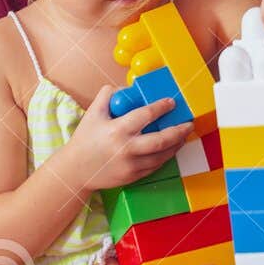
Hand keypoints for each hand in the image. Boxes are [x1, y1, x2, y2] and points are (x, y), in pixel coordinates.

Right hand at [61, 86, 193, 193]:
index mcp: (117, 130)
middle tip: (188, 123)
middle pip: (160, 140)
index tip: (172, 102)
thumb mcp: (93, 113)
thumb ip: (108, 95)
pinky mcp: (133, 177)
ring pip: (161, 155)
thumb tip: (127, 87)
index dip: (161, 107)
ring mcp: (131, 165)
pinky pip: (155, 166)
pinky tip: (171, 148)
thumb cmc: (85, 139)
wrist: (75, 170)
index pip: (145, 115)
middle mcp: (126, 148)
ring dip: (176, 144)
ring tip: (183, 135)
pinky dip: (166, 156)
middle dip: (178, 130)